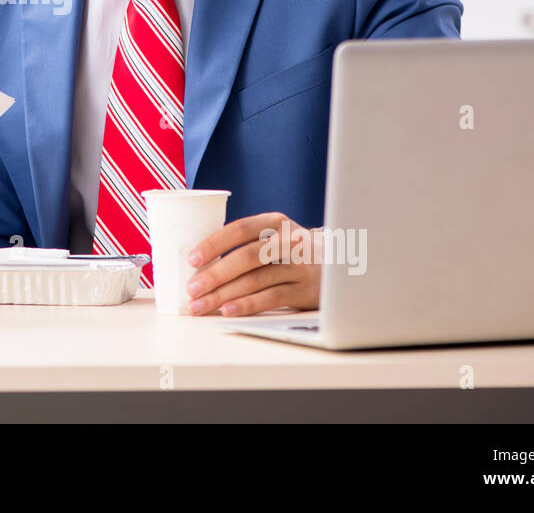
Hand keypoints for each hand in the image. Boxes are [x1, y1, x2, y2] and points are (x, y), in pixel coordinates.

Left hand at [183, 212, 322, 315]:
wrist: (342, 266)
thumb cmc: (294, 253)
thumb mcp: (276, 237)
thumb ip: (249, 243)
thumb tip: (201, 264)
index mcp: (276, 222)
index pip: (240, 229)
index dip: (214, 244)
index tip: (192, 259)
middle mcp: (290, 241)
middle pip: (246, 257)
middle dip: (215, 274)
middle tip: (191, 288)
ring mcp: (300, 266)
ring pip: (256, 280)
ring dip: (224, 294)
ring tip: (201, 305)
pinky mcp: (306, 290)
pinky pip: (272, 298)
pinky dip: (247, 305)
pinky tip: (228, 311)